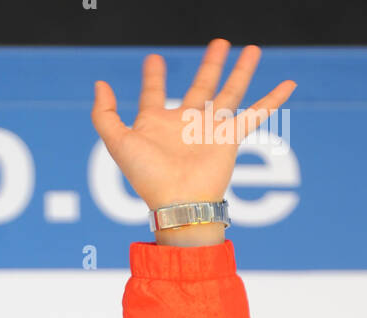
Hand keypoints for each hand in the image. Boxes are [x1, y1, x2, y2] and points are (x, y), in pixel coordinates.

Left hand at [91, 38, 296, 210]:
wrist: (178, 202)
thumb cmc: (147, 178)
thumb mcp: (118, 142)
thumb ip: (105, 114)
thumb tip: (100, 84)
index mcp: (158, 124)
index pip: (155, 94)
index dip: (154, 77)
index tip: (154, 60)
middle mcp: (186, 124)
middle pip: (200, 86)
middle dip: (209, 65)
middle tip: (218, 43)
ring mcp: (210, 130)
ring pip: (230, 92)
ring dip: (241, 71)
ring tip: (251, 48)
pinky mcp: (230, 138)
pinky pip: (256, 114)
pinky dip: (273, 99)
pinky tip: (289, 83)